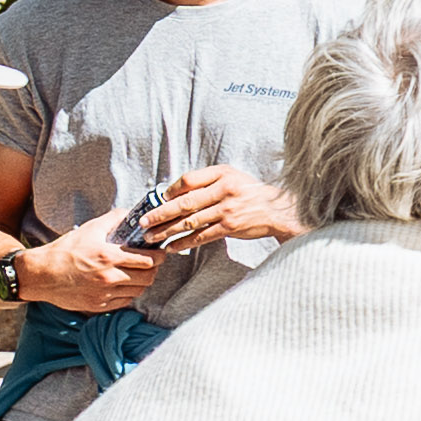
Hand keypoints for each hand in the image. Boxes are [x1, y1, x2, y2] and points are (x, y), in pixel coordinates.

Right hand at [9, 220, 163, 316]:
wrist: (41, 275)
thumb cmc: (64, 250)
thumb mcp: (89, 229)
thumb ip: (114, 219)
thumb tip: (131, 212)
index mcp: (109, 257)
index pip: (149, 260)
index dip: (159, 255)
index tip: (160, 251)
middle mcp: (109, 278)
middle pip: (148, 277)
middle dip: (154, 269)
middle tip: (152, 262)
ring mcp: (104, 294)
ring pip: (138, 291)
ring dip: (142, 281)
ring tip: (138, 272)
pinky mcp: (98, 306)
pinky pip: (124, 301)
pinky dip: (129, 293)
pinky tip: (124, 283)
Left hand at [134, 169, 303, 254]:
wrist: (277, 209)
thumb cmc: (250, 193)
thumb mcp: (232, 177)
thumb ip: (208, 182)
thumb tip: (176, 193)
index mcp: (223, 174)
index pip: (189, 180)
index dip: (171, 190)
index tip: (158, 199)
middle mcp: (224, 190)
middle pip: (185, 202)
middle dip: (161, 214)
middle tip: (143, 222)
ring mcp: (227, 210)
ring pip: (190, 221)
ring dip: (167, 231)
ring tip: (151, 237)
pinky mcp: (230, 227)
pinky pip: (201, 236)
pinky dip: (184, 242)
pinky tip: (171, 247)